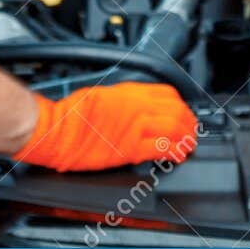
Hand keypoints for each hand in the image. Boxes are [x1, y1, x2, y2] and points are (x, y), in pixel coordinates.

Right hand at [13, 82, 197, 171]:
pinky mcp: (130, 149)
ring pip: (174, 128)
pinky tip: (177, 157)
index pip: (168, 94)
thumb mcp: (103, 95)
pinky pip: (161, 149)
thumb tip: (137, 107)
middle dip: (189, 122)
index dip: (181, 105)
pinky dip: (174, 152)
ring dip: (186, 138)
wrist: (57, 130)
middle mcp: (137, 106)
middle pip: (177, 110)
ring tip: (189, 146)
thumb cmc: (71, 115)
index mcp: (130, 92)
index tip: (183, 113)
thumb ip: (124, 100)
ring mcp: (136, 127)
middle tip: (192, 132)